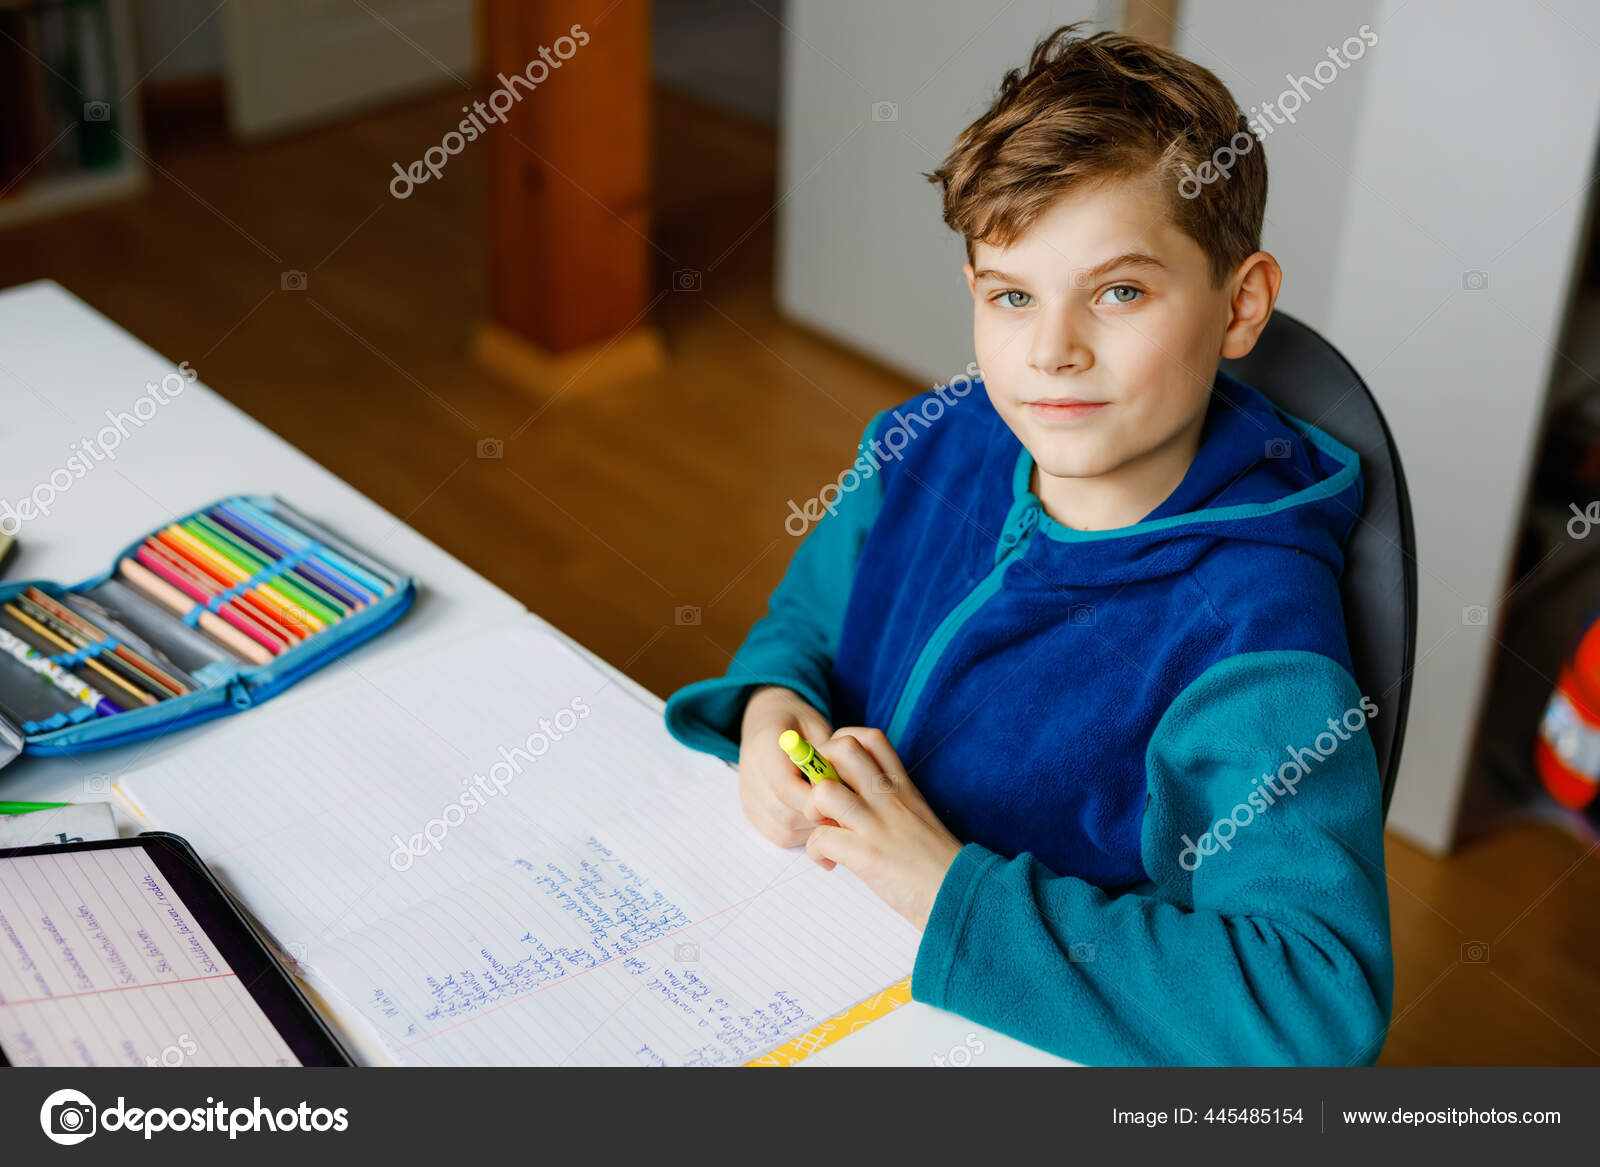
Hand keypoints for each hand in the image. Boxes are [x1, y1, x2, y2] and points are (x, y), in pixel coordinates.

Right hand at [737, 685, 835, 848]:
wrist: (765, 719)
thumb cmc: (798, 723)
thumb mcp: (817, 727)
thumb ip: (826, 757)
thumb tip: (842, 791)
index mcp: (765, 745)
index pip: (785, 787)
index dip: (816, 801)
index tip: (841, 799)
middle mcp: (750, 774)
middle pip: (784, 814)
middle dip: (819, 818)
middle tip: (843, 811)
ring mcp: (748, 796)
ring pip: (783, 830)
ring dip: (813, 828)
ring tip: (831, 813)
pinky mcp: (751, 811)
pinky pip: (779, 835)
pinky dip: (802, 833)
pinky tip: (815, 818)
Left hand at [803, 727, 963, 930]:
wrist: (960, 894)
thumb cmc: (938, 864)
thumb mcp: (917, 818)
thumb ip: (889, 804)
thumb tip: (850, 803)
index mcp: (902, 786)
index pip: (870, 738)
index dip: (843, 743)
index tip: (835, 770)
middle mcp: (888, 797)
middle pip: (842, 749)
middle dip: (818, 767)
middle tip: (820, 798)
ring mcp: (876, 824)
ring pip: (823, 791)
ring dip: (811, 810)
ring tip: (823, 829)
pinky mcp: (866, 854)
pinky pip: (819, 838)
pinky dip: (815, 851)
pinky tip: (829, 862)